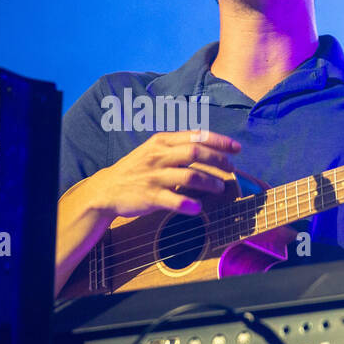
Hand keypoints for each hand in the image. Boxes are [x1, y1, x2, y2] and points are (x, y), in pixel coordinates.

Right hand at [84, 130, 239, 219]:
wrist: (107, 189)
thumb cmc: (136, 170)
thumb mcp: (153, 151)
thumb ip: (177, 148)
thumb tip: (210, 150)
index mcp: (161, 142)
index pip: (196, 136)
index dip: (219, 141)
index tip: (237, 148)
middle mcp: (158, 156)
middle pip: (195, 153)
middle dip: (218, 160)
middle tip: (231, 170)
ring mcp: (153, 176)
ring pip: (189, 176)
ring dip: (209, 182)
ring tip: (219, 188)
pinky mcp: (149, 196)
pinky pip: (174, 200)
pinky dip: (189, 204)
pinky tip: (198, 208)